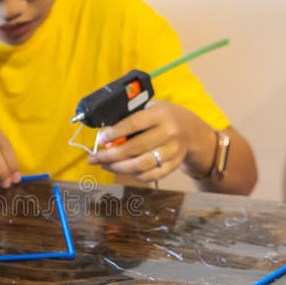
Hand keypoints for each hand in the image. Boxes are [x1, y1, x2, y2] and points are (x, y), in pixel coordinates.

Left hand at [87, 100, 208, 182]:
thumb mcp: (150, 107)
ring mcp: (172, 152)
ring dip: (118, 167)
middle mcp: (168, 133)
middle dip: (110, 155)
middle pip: (135, 149)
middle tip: (94, 157)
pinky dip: (132, 175)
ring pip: (140, 166)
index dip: (115, 133)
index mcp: (160, 114)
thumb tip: (104, 133)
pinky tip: (122, 169)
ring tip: (104, 164)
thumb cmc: (163, 116)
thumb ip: (130, 117)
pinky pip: (150, 176)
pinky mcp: (174, 165)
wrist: (191, 130)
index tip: (100, 139)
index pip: (134, 124)